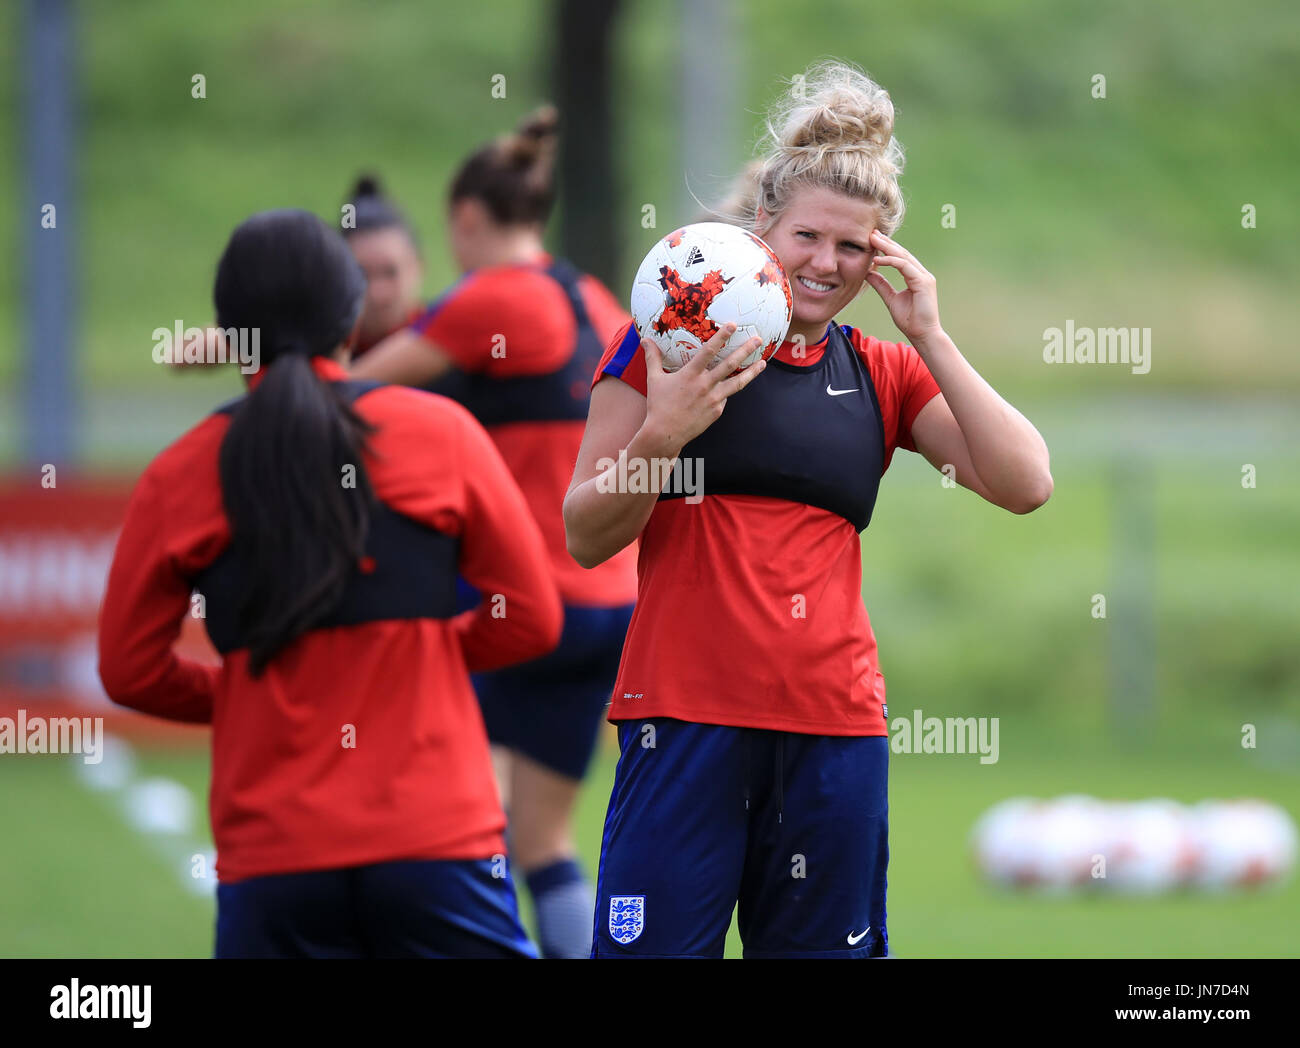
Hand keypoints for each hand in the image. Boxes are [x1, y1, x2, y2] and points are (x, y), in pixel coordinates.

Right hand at [642, 323, 765, 451]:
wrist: (665, 434)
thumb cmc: (658, 405)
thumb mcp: (654, 379)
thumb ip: (652, 358)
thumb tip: (645, 340)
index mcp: (690, 374)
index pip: (709, 351)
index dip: (722, 336)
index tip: (733, 325)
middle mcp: (705, 385)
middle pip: (730, 364)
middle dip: (746, 350)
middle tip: (758, 339)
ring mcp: (714, 399)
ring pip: (737, 383)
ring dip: (751, 371)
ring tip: (763, 363)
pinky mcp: (717, 411)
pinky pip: (725, 398)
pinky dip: (727, 391)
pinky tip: (730, 386)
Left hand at [865, 230, 942, 345]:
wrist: (922, 334)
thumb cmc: (910, 320)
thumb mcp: (890, 299)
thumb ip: (881, 285)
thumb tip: (869, 273)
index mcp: (915, 276)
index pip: (900, 258)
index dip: (886, 248)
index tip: (872, 241)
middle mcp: (921, 274)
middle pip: (902, 253)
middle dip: (886, 242)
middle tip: (872, 233)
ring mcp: (924, 277)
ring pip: (904, 257)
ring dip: (887, 247)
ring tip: (873, 240)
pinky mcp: (924, 282)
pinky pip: (905, 267)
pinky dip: (891, 262)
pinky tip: (878, 260)